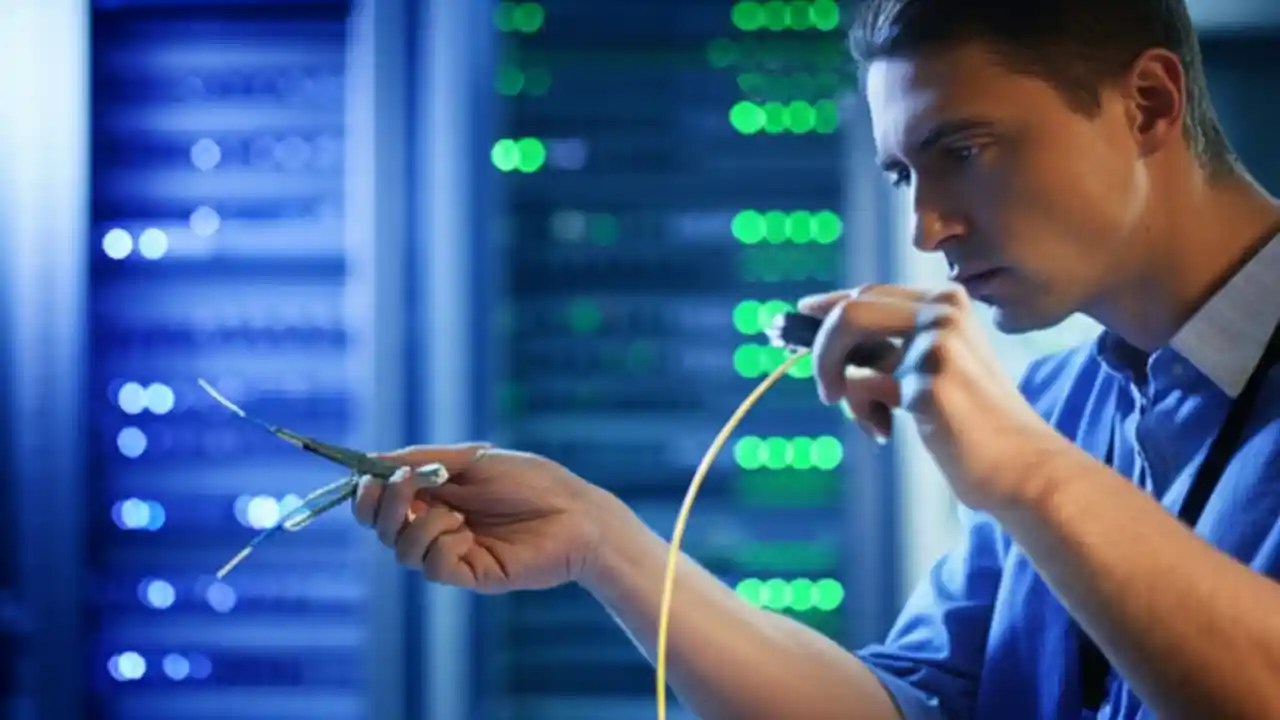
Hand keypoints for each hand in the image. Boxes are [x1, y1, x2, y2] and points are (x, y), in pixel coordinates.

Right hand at [351, 443, 622, 592]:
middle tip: (403, 486)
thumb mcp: (473, 458)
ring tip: (453, 514)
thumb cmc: (532, 481)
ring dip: (418, 526)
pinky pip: (432, 567)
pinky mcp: (470, 574)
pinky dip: (440, 545)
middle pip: (382, 528)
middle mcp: (438, 524)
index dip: (366, 493)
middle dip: (382, 507)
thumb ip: (424, 459)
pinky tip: (465, 533)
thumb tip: (371, 459)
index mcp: (437, 494)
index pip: (383, 501)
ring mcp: (453, 551)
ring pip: (401, 551)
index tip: (368, 477)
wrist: (576, 513)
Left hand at [799, 283, 1065, 510]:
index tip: (801, 317)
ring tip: (867, 419)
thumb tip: (829, 343)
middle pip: (850, 308)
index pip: (871, 293)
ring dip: (838, 381)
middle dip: (820, 347)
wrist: (1022, 467)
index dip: (829, 306)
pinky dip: (862, 414)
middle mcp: (944, 309)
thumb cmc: (975, 427)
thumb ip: (897, 349)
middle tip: (825, 390)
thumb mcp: (937, 371)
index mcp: (949, 302)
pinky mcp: (929, 374)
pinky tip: (886, 433)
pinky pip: (860, 385)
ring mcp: (938, 338)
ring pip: (846, 334)